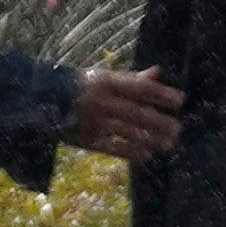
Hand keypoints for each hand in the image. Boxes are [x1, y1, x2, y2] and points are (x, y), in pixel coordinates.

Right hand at [64, 66, 184, 159]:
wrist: (44, 99)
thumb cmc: (82, 85)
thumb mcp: (105, 77)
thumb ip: (132, 78)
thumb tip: (158, 72)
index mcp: (107, 82)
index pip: (139, 88)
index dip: (161, 94)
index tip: (181, 100)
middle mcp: (102, 101)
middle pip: (136, 112)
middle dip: (159, 121)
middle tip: (178, 128)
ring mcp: (94, 121)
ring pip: (127, 131)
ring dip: (150, 138)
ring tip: (168, 143)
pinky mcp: (87, 139)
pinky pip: (113, 148)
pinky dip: (131, 152)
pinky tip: (148, 154)